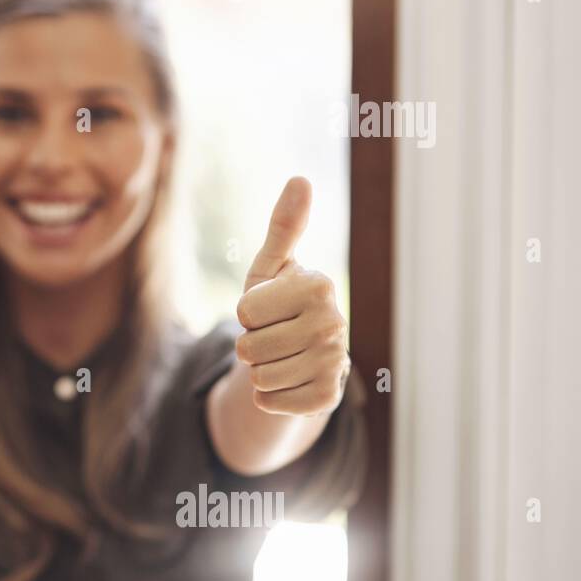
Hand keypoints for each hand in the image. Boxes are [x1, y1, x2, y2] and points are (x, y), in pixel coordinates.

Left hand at [234, 177, 349, 415]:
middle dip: (249, 345)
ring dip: (259, 371)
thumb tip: (300, 178)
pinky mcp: (328, 399)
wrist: (301, 357)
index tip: (268, 309)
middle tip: (273, 337)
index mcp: (319, 286)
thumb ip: (284, 226)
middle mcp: (335, 324)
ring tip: (281, 357)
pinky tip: (290, 381)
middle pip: (248, 347)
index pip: (244, 310)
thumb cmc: (279, 305)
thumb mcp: (272, 268)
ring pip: (257, 376)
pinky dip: (269, 397)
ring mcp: (335, 364)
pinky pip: (269, 402)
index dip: (246, 313)